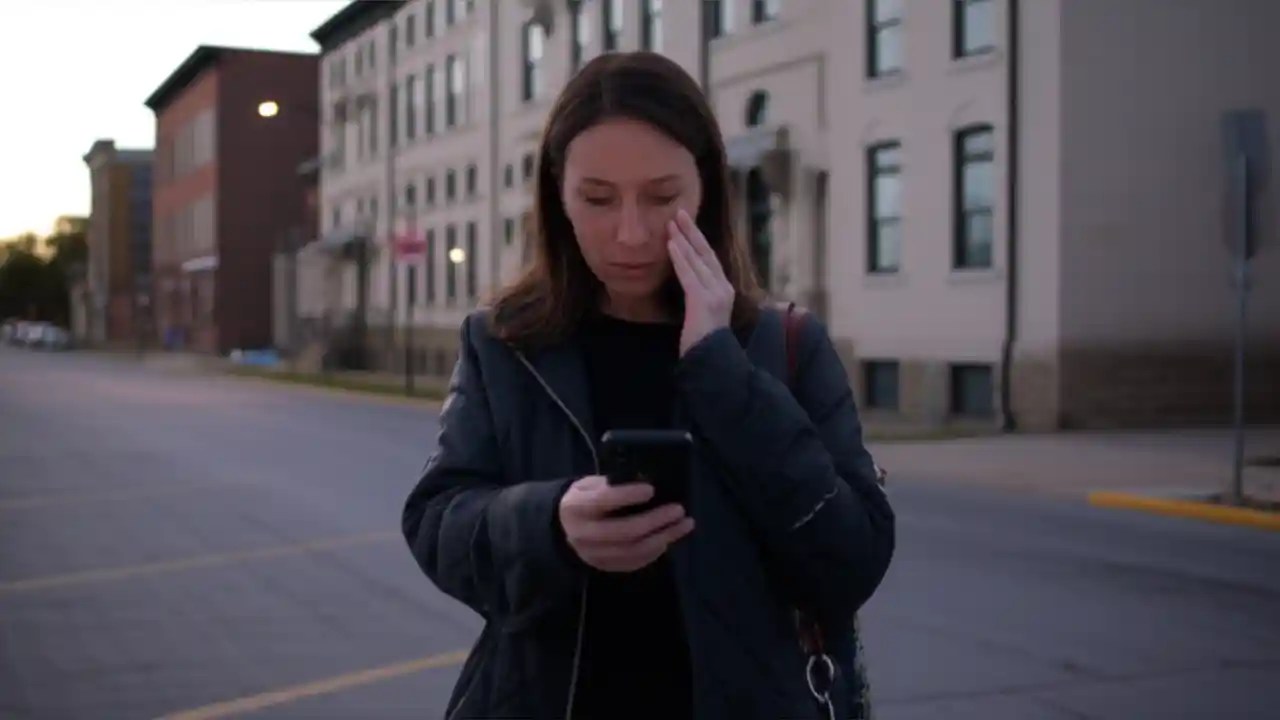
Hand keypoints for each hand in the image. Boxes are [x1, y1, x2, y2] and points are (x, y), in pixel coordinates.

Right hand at [558, 475, 694, 572]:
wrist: (562, 528)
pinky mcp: (604, 567)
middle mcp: (584, 534)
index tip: (651, 489)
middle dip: (655, 521)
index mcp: (577, 507)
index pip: (603, 501)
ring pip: (633, 550)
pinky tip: (669, 539)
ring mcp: (594, 555)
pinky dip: (655, 551)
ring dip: (664, 538)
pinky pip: (634, 562)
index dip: (628, 495)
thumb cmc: (583, 499)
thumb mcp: (589, 484)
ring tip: (684, 524)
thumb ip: (612, 484)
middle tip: (678, 510)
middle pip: (624, 531)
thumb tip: (647, 483)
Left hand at [667, 208, 733, 355]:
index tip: (686, 225)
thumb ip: (699, 299)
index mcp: (724, 291)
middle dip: (692, 232)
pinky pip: (689, 274)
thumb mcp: (703, 316)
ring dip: (683, 240)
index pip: (710, 259)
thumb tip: (689, 287)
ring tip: (671, 223)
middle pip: (706, 253)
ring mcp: (715, 294)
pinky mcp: (703, 301)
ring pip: (697, 260)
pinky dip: (680, 258)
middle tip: (679, 212)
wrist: (711, 362)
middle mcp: (723, 288)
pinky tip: (671, 244)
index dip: (698, 241)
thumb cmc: (704, 344)